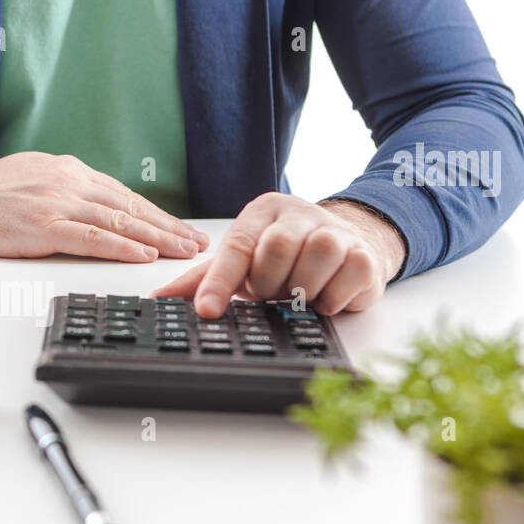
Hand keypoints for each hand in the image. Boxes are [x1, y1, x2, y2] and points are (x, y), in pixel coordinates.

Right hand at [0, 152, 208, 261]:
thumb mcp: (31, 183)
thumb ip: (62, 194)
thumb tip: (88, 211)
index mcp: (68, 173)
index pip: (123, 196)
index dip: (157, 215)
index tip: (181, 229)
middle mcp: (69, 182)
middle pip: (130, 208)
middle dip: (169, 228)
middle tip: (198, 244)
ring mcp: (57, 203)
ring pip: (119, 222)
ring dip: (157, 239)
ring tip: (184, 252)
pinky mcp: (42, 225)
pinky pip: (91, 237)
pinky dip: (122, 247)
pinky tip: (143, 255)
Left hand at [152, 193, 405, 316]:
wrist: (347, 247)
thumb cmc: (286, 258)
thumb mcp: (243, 263)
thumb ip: (203, 279)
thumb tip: (159, 297)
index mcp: (263, 212)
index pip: (238, 246)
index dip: (220, 282)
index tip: (207, 311)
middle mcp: (299, 215)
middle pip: (279, 248)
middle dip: (270, 282)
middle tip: (270, 294)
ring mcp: (336, 231)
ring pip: (317, 257)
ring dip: (302, 290)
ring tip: (296, 295)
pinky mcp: (364, 255)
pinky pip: (347, 278)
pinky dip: (331, 299)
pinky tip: (322, 298)